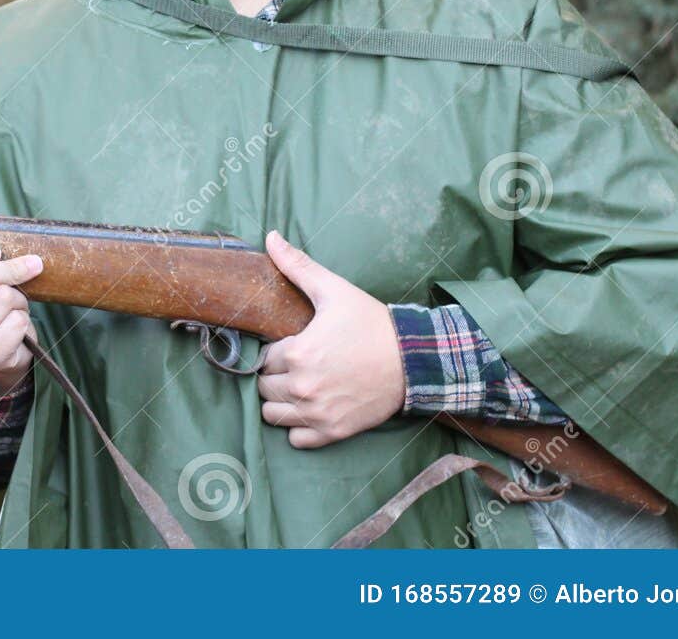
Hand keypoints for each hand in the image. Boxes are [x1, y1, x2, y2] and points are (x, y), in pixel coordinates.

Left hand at [256, 230, 405, 447]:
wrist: (414, 361)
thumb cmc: (372, 324)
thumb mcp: (335, 290)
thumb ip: (298, 265)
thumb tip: (271, 237)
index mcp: (296, 353)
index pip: (264, 358)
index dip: (277, 350)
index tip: (295, 345)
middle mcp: (302, 387)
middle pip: (264, 387)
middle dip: (276, 375)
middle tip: (298, 365)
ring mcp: (317, 413)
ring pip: (273, 415)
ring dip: (281, 402)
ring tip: (301, 387)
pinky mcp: (333, 432)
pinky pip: (296, 439)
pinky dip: (299, 428)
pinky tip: (312, 409)